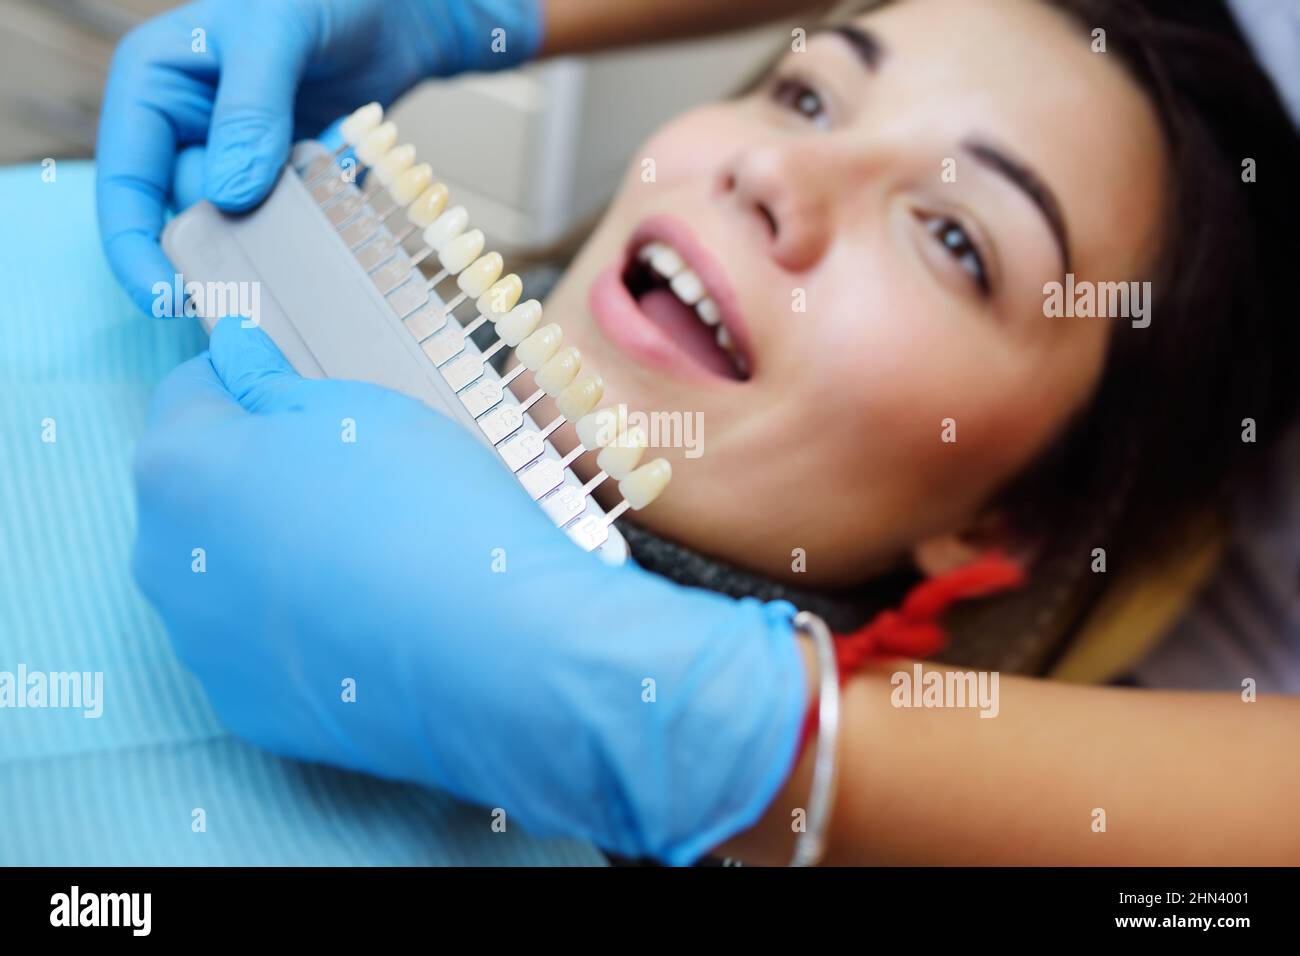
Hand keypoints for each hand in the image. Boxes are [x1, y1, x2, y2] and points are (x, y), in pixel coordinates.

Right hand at [97, 0, 542, 313]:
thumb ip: (251, 108)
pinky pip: (287, 228)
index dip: (136, 249)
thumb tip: (227, 194)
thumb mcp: (279, 35)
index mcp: (152, 87)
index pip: (124, 184)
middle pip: (183, 220)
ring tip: (308, 266)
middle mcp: (184, 130)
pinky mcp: (283, 183)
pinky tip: (338, 245)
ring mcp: (235, 161)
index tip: (166, 300)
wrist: (397, 10)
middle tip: (259, 298)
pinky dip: (309, 240)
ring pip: (239, 233)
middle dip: (218, 257)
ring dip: (272, 252)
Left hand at [132, 318, 806, 863]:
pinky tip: (367, 616)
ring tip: (369, 554)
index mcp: (180, 469)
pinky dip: (297, 626)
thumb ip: (272, 383)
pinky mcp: (248, 705)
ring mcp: (203, 644)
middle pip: (199, 492)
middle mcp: (165, 560)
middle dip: (255, 473)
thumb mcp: (359, 408)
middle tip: (351, 478)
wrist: (498, 652)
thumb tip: (235, 360)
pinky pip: (260, 645)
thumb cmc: (432, 511)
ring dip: (272, 553)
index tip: (297, 388)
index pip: (189, 395)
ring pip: (225, 573)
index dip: (248, 380)